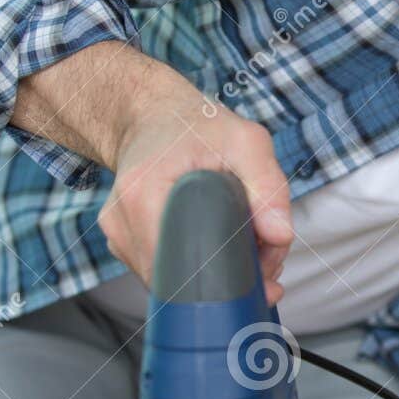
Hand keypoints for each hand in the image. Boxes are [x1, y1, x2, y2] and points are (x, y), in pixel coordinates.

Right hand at [99, 89, 293, 305]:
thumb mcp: (245, 140)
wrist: (153, 117)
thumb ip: (268, 185)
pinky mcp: (124, 244)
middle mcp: (121, 222)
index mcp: (142, 194)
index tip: (263, 277)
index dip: (227, 281)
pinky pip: (165, 271)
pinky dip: (196, 267)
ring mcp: (118, 236)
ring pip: (173, 281)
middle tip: (264, 259)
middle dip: (228, 280)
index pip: (182, 266)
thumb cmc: (198, 126)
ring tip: (245, 246)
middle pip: (179, 280)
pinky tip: (219, 246)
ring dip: (214, 276)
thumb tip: (279, 237)